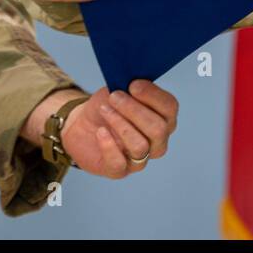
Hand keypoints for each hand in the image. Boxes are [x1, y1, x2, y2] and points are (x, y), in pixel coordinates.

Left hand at [41, 81, 177, 177]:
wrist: (82, 124)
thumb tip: (138, 82)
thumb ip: (133, 87)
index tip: (132, 85)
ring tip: (105, 110)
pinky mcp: (119, 171)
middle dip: (134, 110)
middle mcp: (157, 142)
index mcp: (163, 118)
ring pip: (140, 146)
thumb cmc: (108, 106)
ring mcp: (140, 159)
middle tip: (114, 97)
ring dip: (120, 124)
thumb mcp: (121, 89)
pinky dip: (109, 145)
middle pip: (158, 129)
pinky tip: (101, 132)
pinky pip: (119, 163)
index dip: (153, 96)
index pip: (170, 108)